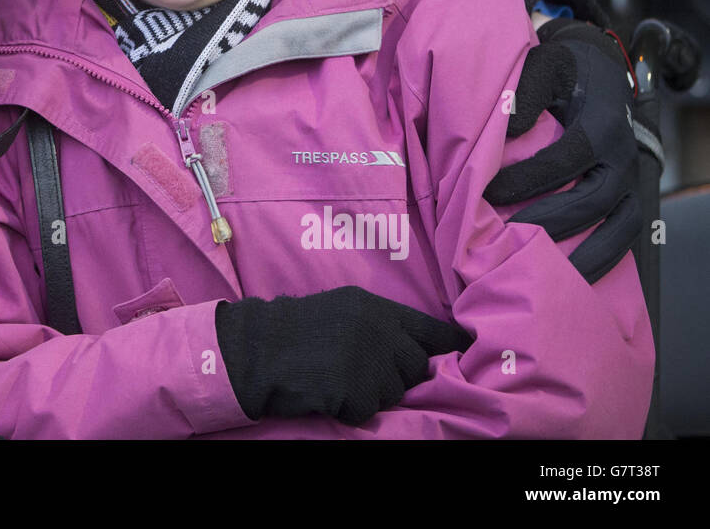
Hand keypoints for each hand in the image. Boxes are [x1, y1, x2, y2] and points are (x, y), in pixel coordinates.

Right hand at [216, 285, 471, 425]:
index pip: (428, 328)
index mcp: (375, 307)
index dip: (448, 343)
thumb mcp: (338, 308)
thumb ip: (376, 324)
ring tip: (334, 377)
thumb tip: (414, 350)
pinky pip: (367, 411)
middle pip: (413, 366)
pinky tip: (325, 392)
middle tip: (355, 369)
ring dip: (369, 392)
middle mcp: (379, 330)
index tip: (465, 350)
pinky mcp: (355, 391)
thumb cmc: (289, 328)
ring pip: (392, 392)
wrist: (253, 348)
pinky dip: (348, 408)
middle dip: (392, 374)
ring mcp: (368, 361)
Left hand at [485, 16, 643, 282]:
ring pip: (617, 230)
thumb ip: (523, 93)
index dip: (525, 179)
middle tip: (504, 241)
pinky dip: (599, 261)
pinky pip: (623, 239)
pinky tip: (566, 278)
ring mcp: (629, 183)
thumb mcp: (541, 68)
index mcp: (599, 125)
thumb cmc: (559, 74)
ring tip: (538, 275)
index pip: (563, 159)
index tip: (485, 193)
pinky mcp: (628, 200)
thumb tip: (504, 129)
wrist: (597, 73)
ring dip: (579, 255)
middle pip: (591, 201)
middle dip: (546, 223)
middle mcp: (621, 158)